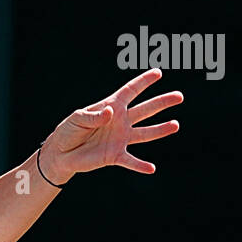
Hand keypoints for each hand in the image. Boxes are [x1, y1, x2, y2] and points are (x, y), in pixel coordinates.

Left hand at [41, 68, 182, 183]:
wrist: (61, 153)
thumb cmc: (68, 131)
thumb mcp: (76, 119)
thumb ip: (93, 116)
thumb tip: (111, 112)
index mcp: (111, 107)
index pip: (130, 91)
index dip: (143, 81)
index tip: (158, 72)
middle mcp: (120, 121)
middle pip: (145, 109)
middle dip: (162, 102)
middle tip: (179, 96)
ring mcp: (120, 139)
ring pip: (145, 133)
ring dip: (160, 130)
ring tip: (175, 125)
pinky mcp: (115, 155)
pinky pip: (130, 161)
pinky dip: (140, 165)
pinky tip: (151, 168)